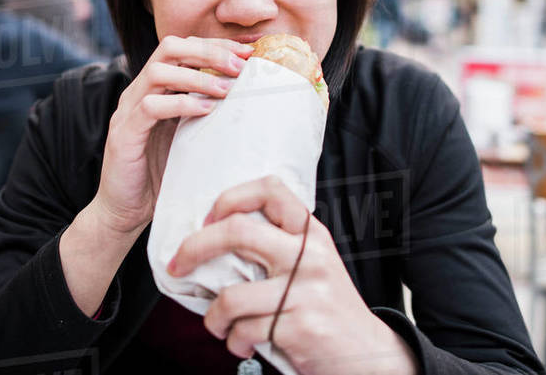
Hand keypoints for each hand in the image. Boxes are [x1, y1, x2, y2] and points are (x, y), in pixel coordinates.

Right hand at [93, 35, 253, 236]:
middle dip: (208, 51)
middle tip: (240, 65)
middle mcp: (139, 91)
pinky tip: (205, 110)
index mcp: (155, 88)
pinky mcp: (123, 134)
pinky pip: (150, 106)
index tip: (248, 51)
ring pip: (158, 71)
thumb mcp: (190, 137)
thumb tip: (253, 101)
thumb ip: (209, 115)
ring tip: (227, 88)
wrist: (125, 212)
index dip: (215, 45)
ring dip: (197, 75)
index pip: (183, 48)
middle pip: (170, 48)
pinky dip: (180, 103)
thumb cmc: (162, 174)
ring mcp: (127, 110)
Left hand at [167, 176, 417, 374]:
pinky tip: (243, 346)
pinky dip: (234, 343)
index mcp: (311, 234)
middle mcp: (310, 256)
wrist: (367, 354)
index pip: (270, 190)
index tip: (209, 219)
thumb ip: (280, 246)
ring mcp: (304, 291)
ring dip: (213, 318)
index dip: (231, 197)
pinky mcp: (299, 327)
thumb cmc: (327, 307)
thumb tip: (217, 236)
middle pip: (238, 231)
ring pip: (231, 296)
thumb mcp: (313, 264)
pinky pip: (244, 332)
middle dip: (195, 247)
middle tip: (178, 265)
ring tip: (220, 326)